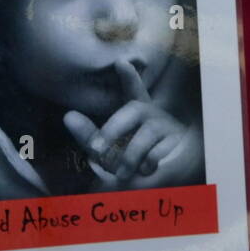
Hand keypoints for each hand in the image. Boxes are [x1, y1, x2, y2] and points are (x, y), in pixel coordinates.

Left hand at [63, 61, 200, 189]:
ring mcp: (169, 128)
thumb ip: (90, 135)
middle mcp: (153, 116)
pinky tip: (147, 171)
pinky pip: (161, 150)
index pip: (133, 91)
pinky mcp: (182, 144)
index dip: (129, 77)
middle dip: (113, 129)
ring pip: (147, 133)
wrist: (159, 187)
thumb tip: (67, 115)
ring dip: (130, 156)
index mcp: (136, 114)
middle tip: (96, 150)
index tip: (121, 63)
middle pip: (134, 109)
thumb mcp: (108, 150)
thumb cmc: (131, 164)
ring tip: (123, 174)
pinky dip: (149, 164)